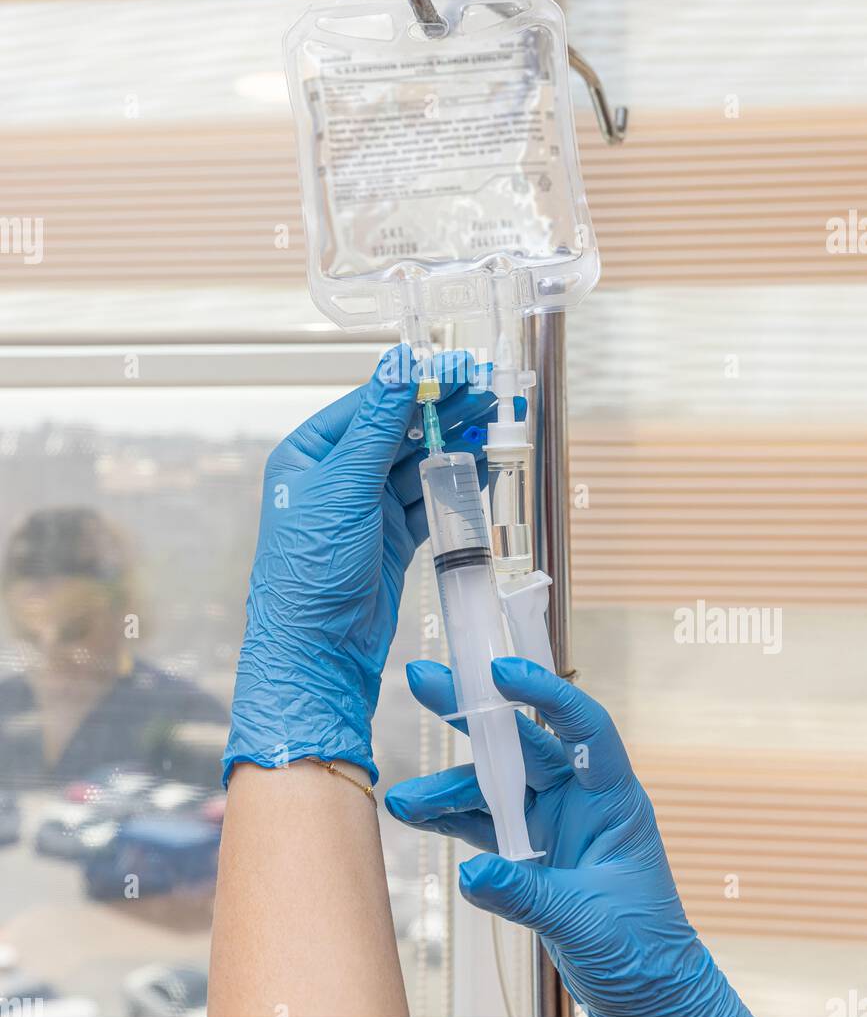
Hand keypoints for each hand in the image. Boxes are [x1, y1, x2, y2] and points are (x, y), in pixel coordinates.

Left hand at [222, 346, 495, 786]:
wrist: (318, 652)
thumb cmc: (311, 569)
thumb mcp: (346, 486)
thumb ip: (379, 424)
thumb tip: (401, 364)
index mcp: (310, 453)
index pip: (372, 403)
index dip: (417, 383)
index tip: (458, 366)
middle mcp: (337, 476)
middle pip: (399, 430)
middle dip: (442, 410)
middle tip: (486, 390)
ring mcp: (366, 507)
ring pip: (418, 463)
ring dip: (453, 444)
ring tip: (491, 422)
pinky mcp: (391, 537)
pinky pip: (429, 499)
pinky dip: (455, 483)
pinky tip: (480, 465)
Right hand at [386, 656, 750, 1016]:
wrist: (646, 992)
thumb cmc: (645, 951)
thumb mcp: (586, 921)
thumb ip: (526, 895)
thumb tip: (471, 873)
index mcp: (612, 798)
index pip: (584, 728)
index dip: (546, 694)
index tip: (501, 671)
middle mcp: (579, 798)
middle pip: (524, 742)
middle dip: (474, 713)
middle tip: (426, 679)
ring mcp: (551, 821)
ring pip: (493, 785)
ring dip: (447, 786)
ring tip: (404, 798)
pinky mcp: (527, 850)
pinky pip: (481, 823)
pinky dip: (448, 818)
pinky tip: (415, 814)